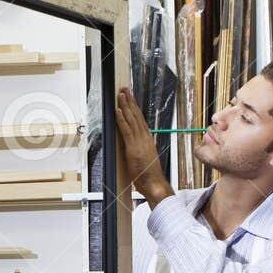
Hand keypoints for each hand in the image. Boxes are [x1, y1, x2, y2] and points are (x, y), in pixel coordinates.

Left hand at [112, 86, 171, 206]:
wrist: (154, 183)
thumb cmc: (149, 175)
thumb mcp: (143, 158)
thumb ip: (139, 150)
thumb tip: (134, 146)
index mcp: (147, 139)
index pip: (140, 120)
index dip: (134, 108)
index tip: (130, 97)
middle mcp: (144, 137)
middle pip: (136, 116)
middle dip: (130, 101)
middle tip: (125, 89)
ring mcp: (139, 142)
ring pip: (132, 120)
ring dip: (125, 106)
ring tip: (121, 94)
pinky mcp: (133, 148)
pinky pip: (126, 130)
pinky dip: (122, 120)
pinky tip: (118, 110)